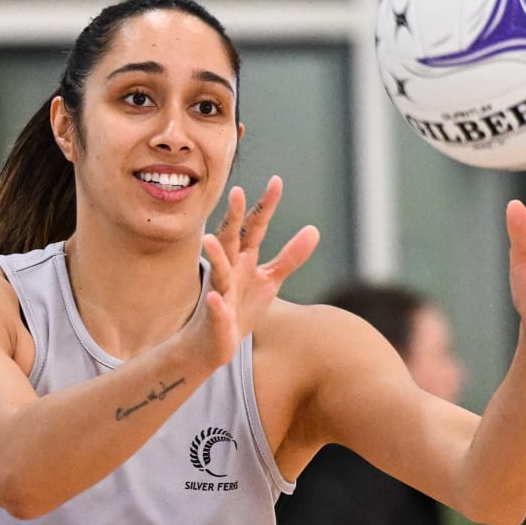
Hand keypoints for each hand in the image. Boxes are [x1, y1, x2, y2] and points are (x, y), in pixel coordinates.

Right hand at [197, 176, 319, 366]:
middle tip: (237, 192)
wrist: (211, 343)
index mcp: (244, 258)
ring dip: (216, 256)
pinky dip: (216, 304)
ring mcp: (220, 292)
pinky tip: (215, 298)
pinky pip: (216, 310)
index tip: (276, 181)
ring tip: (211, 240)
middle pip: (231, 239)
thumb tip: (314, 229)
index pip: (256, 227)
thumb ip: (289, 256)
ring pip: (218, 271)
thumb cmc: (240, 307)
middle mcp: (230, 269)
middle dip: (234, 217)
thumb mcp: (269, 280)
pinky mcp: (217, 318)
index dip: (265, 206)